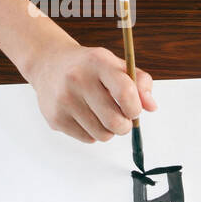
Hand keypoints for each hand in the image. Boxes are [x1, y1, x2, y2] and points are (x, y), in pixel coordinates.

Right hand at [27, 41, 156, 143]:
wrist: (49, 64)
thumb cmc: (88, 66)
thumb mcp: (115, 64)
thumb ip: (140, 82)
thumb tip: (151, 106)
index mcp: (98, 62)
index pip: (126, 92)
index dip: (135, 108)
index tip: (133, 109)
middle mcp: (78, 80)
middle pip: (115, 122)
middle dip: (124, 125)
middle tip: (121, 117)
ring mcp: (64, 100)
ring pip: (103, 135)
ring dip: (108, 130)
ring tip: (101, 115)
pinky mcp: (56, 118)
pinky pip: (88, 139)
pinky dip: (93, 133)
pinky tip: (85, 116)